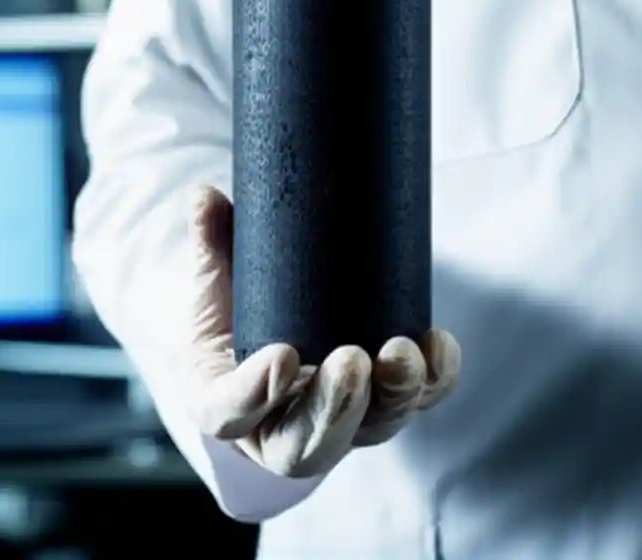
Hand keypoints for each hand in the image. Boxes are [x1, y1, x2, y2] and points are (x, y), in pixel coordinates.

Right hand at [183, 185, 460, 477]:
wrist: (272, 336)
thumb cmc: (233, 315)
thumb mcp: (213, 281)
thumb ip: (209, 243)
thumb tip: (204, 195)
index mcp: (222, 404)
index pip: (229, 414)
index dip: (255, 393)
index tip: (282, 355)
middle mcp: (279, 432)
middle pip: (306, 446)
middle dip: (336, 405)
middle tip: (351, 358)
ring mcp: (338, 427)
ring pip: (369, 431)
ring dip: (393, 394)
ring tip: (403, 350)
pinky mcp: (382, 410)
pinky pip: (415, 406)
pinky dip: (433, 381)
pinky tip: (438, 345)